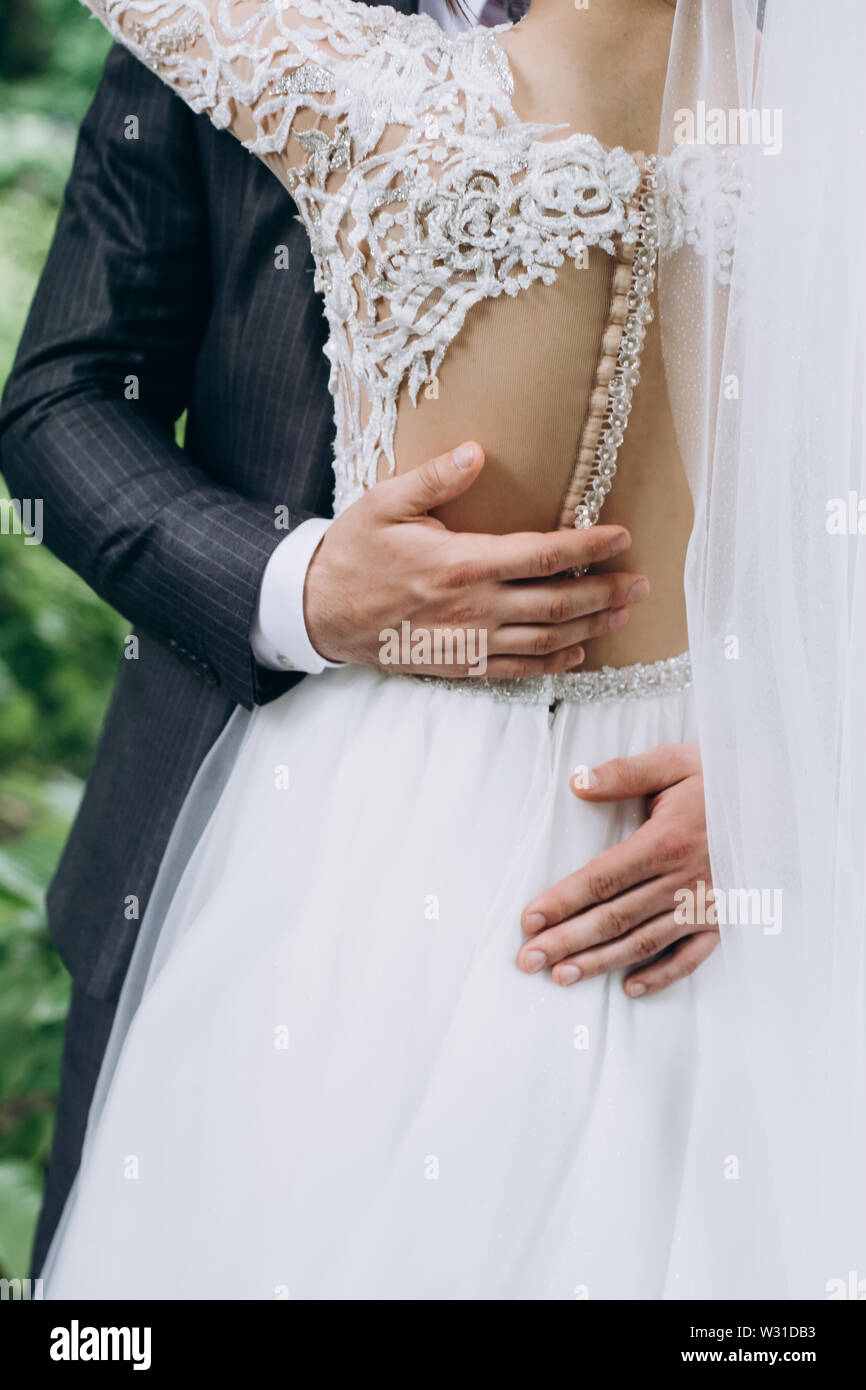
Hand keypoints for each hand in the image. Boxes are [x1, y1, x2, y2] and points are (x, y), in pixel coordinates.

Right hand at [303, 442, 648, 676]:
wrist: (318, 612)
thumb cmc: (351, 552)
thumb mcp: (385, 503)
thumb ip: (435, 478)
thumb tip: (477, 451)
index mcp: (463, 562)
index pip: (543, 554)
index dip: (588, 547)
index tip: (621, 536)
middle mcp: (474, 607)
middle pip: (557, 603)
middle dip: (606, 592)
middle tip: (642, 583)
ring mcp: (469, 641)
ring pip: (545, 639)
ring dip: (590, 627)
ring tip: (622, 614)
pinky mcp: (459, 665)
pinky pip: (517, 670)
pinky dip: (552, 663)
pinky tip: (576, 653)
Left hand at [518, 742, 716, 995]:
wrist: (781, 800)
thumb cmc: (721, 779)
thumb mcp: (674, 762)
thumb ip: (624, 773)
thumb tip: (578, 782)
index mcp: (664, 842)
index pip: (601, 880)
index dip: (562, 901)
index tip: (529, 919)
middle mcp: (682, 880)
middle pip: (614, 917)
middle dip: (567, 941)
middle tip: (528, 960)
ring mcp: (703, 905)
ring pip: (643, 941)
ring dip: (600, 962)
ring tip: (562, 976)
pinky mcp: (723, 919)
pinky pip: (690, 956)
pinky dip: (661, 975)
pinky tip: (629, 987)